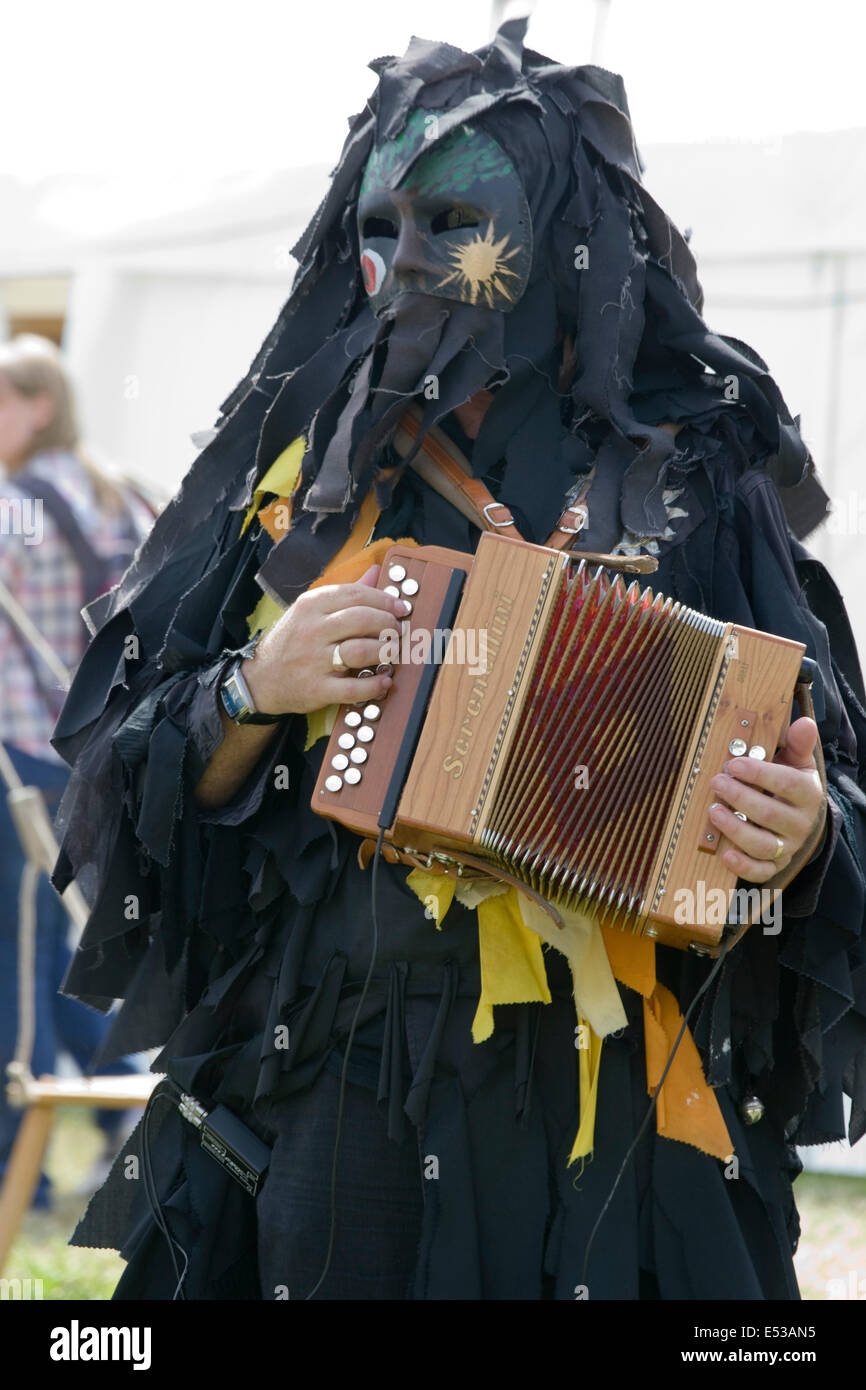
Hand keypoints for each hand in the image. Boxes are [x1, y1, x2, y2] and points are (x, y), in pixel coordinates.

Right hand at [240, 564, 408, 715]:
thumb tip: (376, 571)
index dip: (385, 600)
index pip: (356, 594)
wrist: (261, 678)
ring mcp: (314, 660)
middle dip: (388, 624)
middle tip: (398, 631)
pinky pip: (352, 688)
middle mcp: (312, 630)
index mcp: (311, 605)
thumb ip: (345, 592)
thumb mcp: (311, 610)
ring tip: (393, 653)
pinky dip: (374, 685)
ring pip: (360, 651)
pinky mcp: (317, 689)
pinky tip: (384, 681)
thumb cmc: (293, 641)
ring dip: (385, 652)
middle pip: (362, 620)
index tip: (400, 608)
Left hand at [707, 717, 826, 882]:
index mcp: (808, 794)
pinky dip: (742, 866)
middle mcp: (801, 824)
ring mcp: (788, 847)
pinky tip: (724, 853)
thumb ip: (798, 744)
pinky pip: (760, 872)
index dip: (759, 774)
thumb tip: (804, 722)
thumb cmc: (789, 783)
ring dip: (735, 829)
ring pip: (763, 845)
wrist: (799, 817)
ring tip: (713, 810)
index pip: (787, 784)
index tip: (733, 763)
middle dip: (739, 797)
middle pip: (769, 814)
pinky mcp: (774, 866)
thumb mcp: (797, 762)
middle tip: (716, 782)